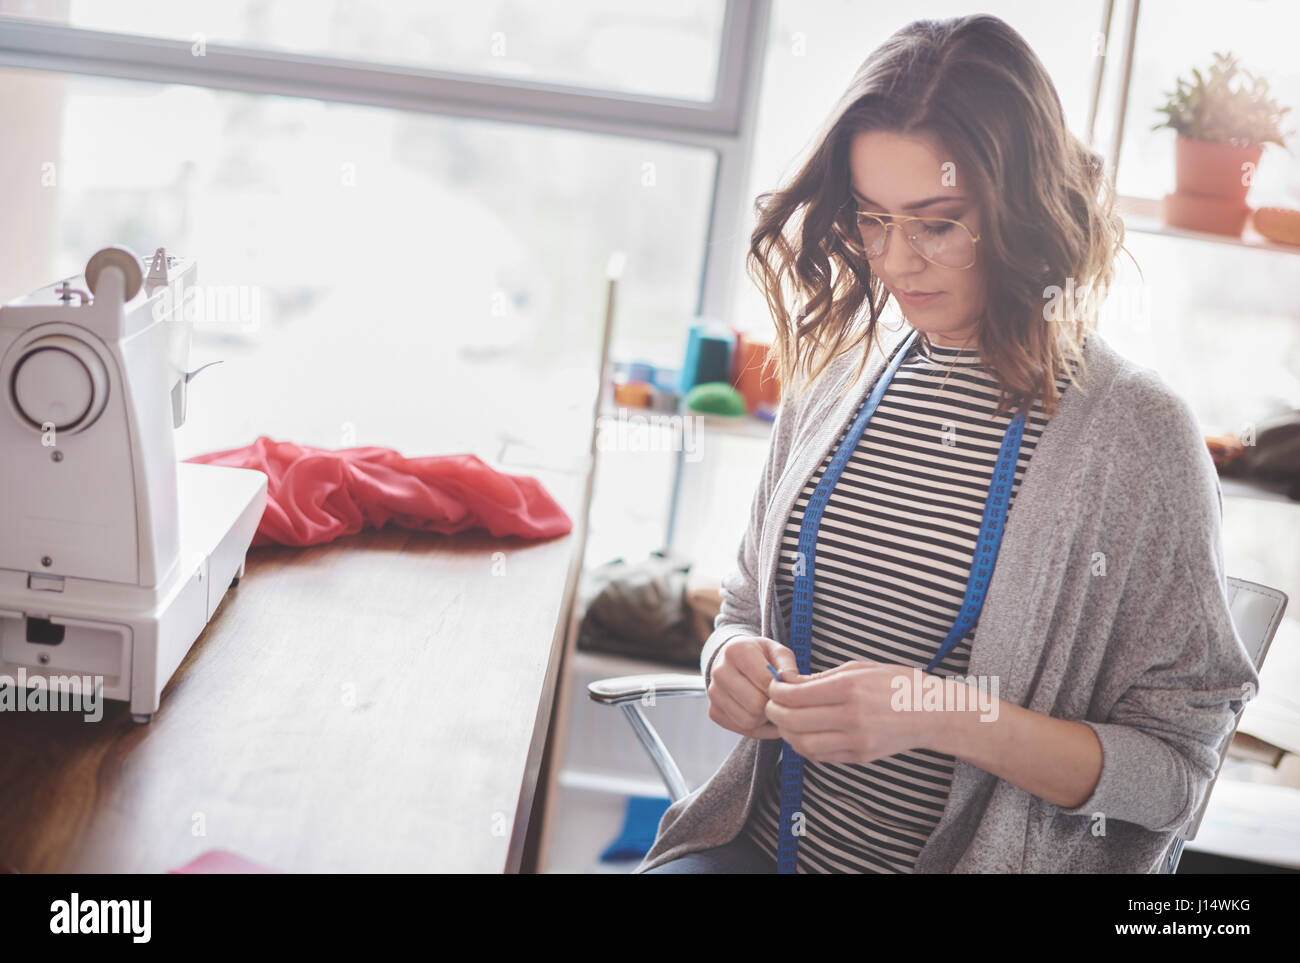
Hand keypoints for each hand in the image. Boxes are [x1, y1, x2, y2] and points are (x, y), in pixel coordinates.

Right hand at [706, 636, 798, 738]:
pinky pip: (741, 729)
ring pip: (748, 721)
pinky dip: (756, 727)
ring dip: (765, 719)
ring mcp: (713, 693)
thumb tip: (796, 686)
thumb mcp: (777, 652)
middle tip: (778, 700)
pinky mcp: (713, 711)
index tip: (784, 688)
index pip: (765, 682)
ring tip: (769, 705)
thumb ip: (788, 667)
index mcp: (736, 651)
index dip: (781, 690)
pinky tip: (760, 714)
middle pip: (756, 706)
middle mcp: (719, 671)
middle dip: (772, 706)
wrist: (733, 660)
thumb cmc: (759, 656)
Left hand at [764, 661, 938, 763]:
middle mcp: (852, 717)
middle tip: (771, 705)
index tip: (773, 686)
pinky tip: (803, 733)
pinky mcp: (859, 757)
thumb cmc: (896, 683)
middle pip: (794, 722)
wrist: (932, 713)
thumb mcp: (859, 668)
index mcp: (850, 689)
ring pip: (803, 745)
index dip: (776, 691)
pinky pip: (820, 756)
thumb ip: (821, 678)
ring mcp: (856, 741)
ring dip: (786, 733)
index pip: (795, 695)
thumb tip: (788, 683)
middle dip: (774, 713)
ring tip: (785, 721)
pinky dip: (804, 746)